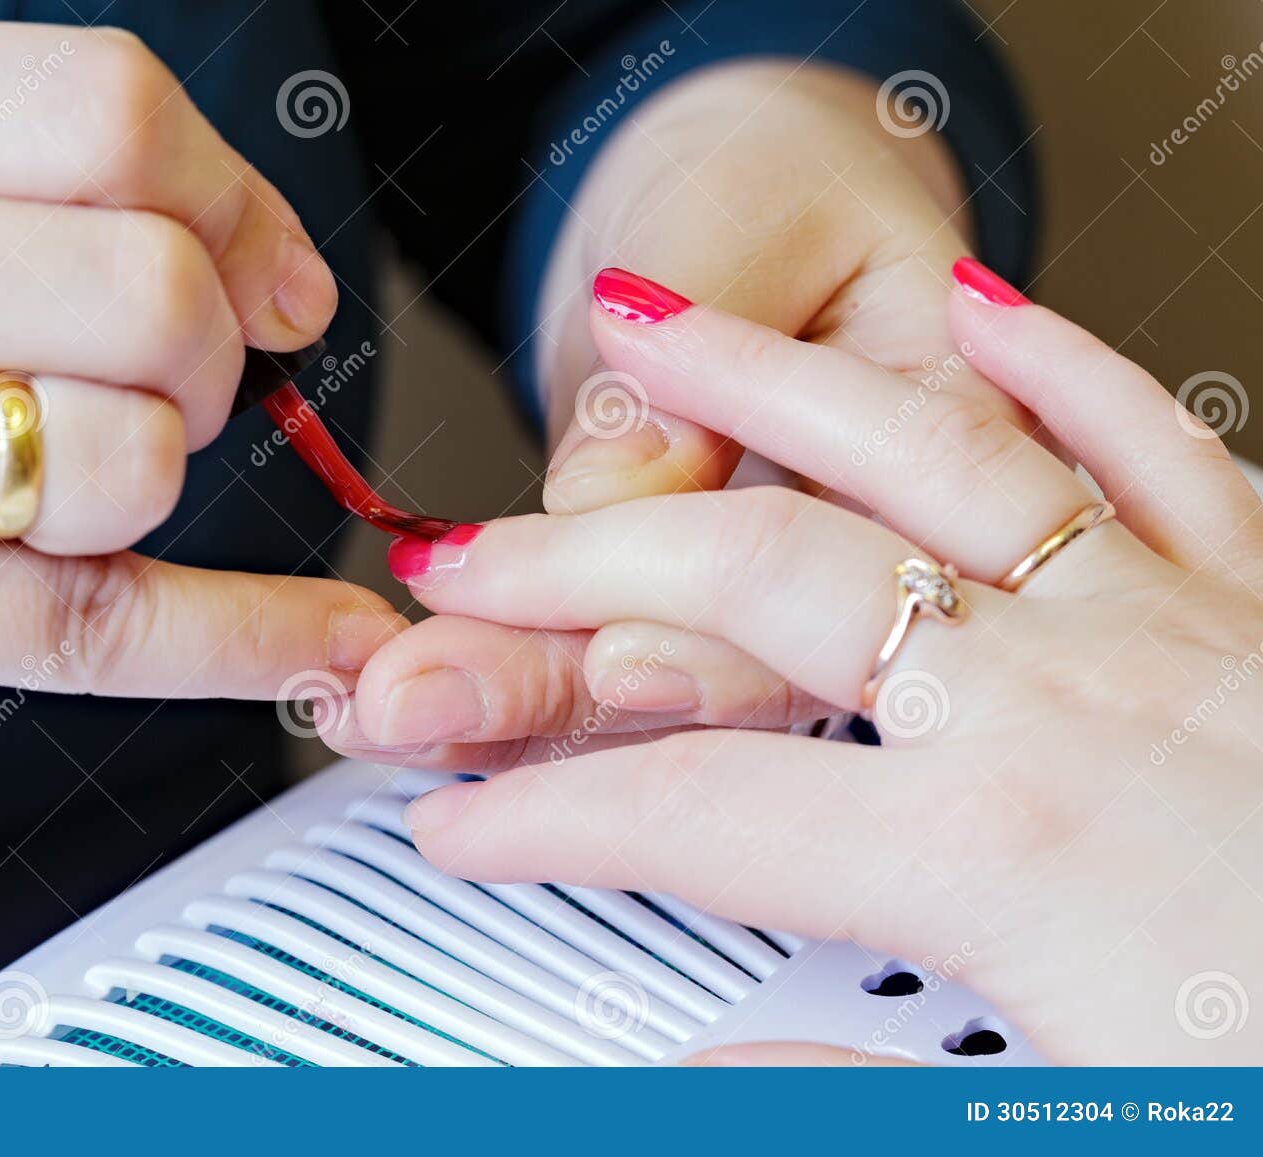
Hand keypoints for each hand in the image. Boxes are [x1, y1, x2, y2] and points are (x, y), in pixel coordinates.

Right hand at [0, 24, 403, 760]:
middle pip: (152, 292)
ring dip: (152, 482)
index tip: (269, 286)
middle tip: (153, 397)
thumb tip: (288, 285)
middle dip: (208, 365)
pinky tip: (326, 642)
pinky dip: (249, 638)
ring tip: (64, 484)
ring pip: (136, 458)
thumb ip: (63, 196)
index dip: (233, 206)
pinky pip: (113, 623)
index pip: (111, 112)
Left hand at [318, 61, 1016, 762]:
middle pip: (738, 672)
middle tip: (420, 701)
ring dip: (510, 711)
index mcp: (950, 447)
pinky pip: (599, 669)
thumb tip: (601, 499)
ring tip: (383, 713)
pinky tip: (411, 712)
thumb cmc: (761, 188)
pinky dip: (502, 692)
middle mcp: (878, 559)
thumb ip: (688, 369)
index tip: (601, 647)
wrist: (730, 205)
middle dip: (566, 690)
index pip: (847, 576)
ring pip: (659, 700)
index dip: (728, 635)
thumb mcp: (736, 234)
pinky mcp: (683, 616)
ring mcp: (779, 607)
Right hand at [380, 265, 1262, 1062]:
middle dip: (580, 565)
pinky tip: (979, 304)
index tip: (457, 815)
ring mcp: (1164, 625)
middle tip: (470, 551)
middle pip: (764, 578)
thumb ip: (851, 1093)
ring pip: (925, 449)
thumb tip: (719, 1061)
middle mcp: (1064, 702)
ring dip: (761, 380)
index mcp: (998, 855)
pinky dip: (1061, 361)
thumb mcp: (1066, 1128)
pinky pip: (1157, 443)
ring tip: (642, 327)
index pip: (696, 812)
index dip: (546, 814)